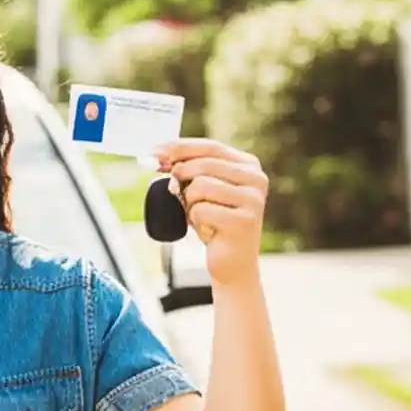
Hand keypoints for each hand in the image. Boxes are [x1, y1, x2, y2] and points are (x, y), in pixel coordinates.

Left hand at [155, 139, 268, 286]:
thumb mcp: (202, 191)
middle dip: (181, 177)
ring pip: (199, 186)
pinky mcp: (244, 221)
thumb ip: (188, 169)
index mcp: (248, 165)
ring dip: (190, 204)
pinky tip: (209, 230)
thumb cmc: (214, 223)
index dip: (180, 147)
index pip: (210, 147)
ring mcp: (253, 200)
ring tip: (202, 217)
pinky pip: (201, 210)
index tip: (154, 152)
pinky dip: (195, 220)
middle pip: (203, 165)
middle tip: (178, 193)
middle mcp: (256, 179)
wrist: (232, 263)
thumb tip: (157, 155)